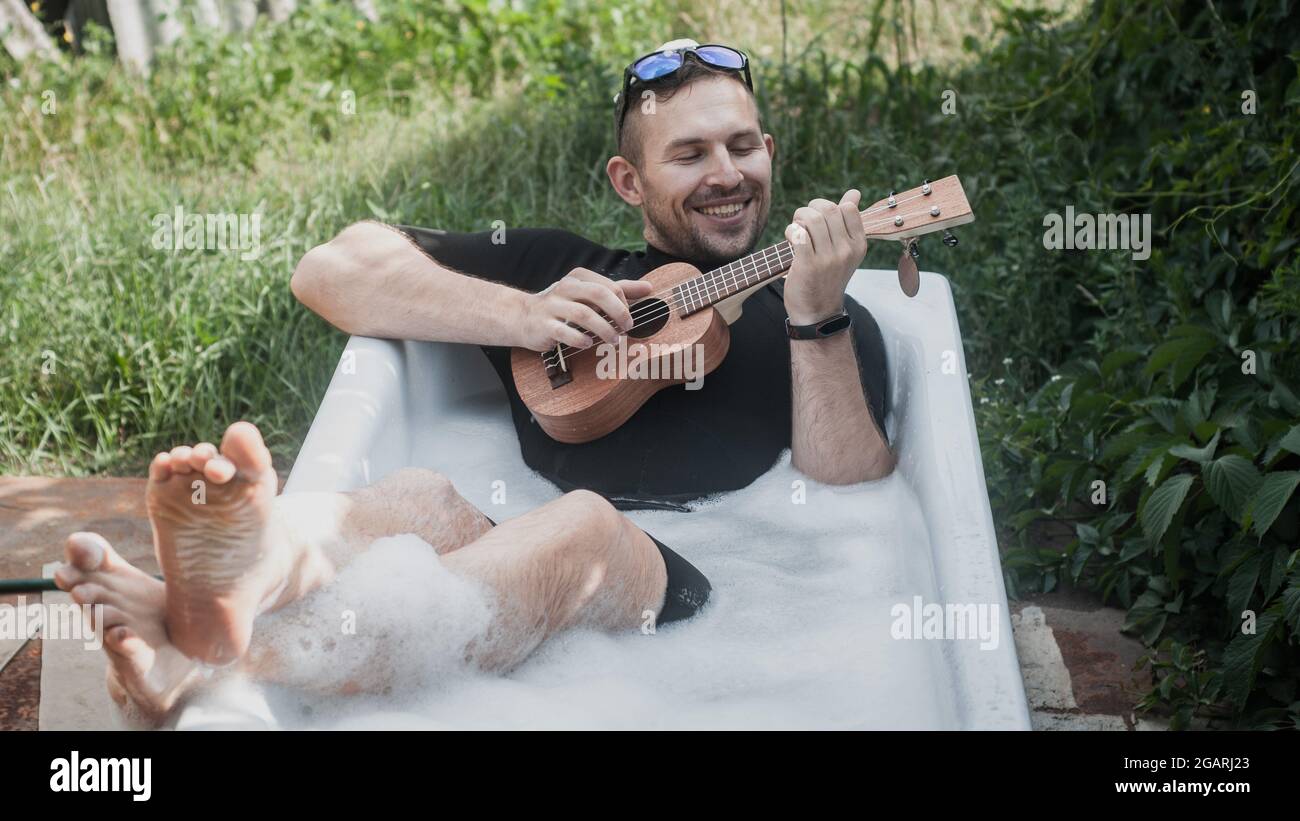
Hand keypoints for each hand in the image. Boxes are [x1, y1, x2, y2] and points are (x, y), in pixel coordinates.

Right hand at [517, 267, 653, 351]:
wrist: (522, 316)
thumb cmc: (562, 306)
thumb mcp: (588, 294)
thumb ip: (618, 290)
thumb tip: (648, 287)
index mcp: (579, 278)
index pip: (609, 287)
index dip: (624, 304)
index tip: (629, 320)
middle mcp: (565, 288)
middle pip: (598, 294)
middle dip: (618, 312)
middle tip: (628, 328)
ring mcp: (553, 306)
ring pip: (583, 314)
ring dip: (603, 329)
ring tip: (614, 341)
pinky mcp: (543, 325)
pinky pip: (564, 331)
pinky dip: (579, 339)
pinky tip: (588, 344)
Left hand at [782, 189, 867, 324]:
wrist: (817, 312)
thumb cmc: (827, 276)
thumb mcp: (844, 250)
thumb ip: (848, 220)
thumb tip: (854, 192)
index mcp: (859, 244)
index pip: (848, 208)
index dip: (829, 206)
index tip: (819, 219)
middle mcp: (847, 251)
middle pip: (829, 210)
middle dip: (810, 209)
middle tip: (802, 222)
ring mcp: (829, 259)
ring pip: (813, 219)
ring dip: (799, 219)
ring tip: (796, 230)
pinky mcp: (809, 265)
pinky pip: (799, 234)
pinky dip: (791, 231)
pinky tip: (791, 239)